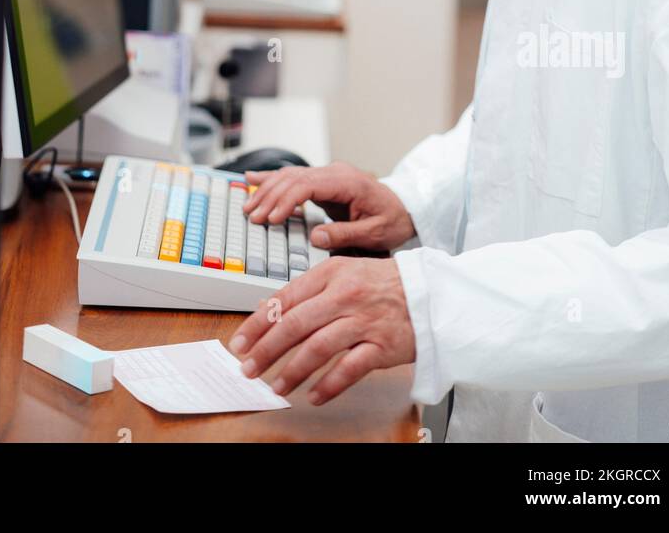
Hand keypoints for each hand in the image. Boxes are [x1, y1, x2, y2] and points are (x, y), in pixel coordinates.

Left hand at [228, 257, 415, 402]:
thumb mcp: (342, 274)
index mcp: (330, 274)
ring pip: (318, 348)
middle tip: (248, 368)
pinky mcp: (381, 346)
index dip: (258, 324)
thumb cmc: (380, 284)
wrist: (428, 293)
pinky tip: (314, 396)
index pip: (285, 299)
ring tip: (276, 387)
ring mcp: (363, 321)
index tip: (240, 342)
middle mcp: (344, 295)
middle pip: (295, 325)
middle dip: (266, 350)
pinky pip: (349, 369)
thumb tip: (268, 310)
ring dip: (292, 371)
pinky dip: (329, 385)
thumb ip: (307, 291)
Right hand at [242, 161, 415, 252]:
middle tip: (253, 216)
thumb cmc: (392, 220)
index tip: (272, 219)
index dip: (286, 201)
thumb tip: (314, 237)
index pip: (308, 185)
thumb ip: (345, 234)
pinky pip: (294, 177)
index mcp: (347, 182)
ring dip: (267, 190)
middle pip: (294, 178)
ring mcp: (328, 174)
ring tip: (248, 206)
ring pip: (290, 176)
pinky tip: (252, 178)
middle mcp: (335, 173)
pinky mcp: (324, 181)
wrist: (405, 208)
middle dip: (270, 197)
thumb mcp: (375, 233)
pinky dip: (272, 179)